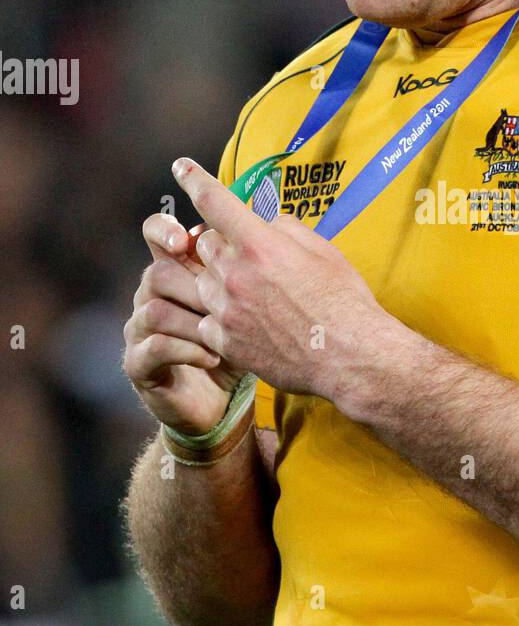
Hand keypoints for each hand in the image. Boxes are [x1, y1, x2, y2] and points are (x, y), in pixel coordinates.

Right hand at [123, 211, 244, 434]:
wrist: (224, 401)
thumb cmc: (240, 341)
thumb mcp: (249, 300)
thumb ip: (250, 264)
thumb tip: (272, 224)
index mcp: (176, 271)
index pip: (157, 235)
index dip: (165, 230)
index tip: (186, 238)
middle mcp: (151, 295)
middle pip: (158, 272)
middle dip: (194, 285)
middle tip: (225, 300)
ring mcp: (140, 330)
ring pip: (155, 310)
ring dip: (194, 321)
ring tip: (225, 335)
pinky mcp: (139, 364)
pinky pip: (156, 347)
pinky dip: (188, 350)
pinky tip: (215, 357)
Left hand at [171, 157, 385, 407]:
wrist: (349, 356)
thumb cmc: (344, 301)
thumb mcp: (322, 250)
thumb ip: (285, 229)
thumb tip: (266, 223)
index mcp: (259, 244)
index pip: (213, 200)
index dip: (193, 178)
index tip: (180, 166)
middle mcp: (235, 274)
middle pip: (204, 244)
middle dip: (221, 245)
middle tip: (248, 257)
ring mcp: (226, 310)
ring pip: (203, 283)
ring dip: (221, 282)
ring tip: (255, 295)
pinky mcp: (226, 342)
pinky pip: (207, 321)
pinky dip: (223, 318)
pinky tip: (252, 323)